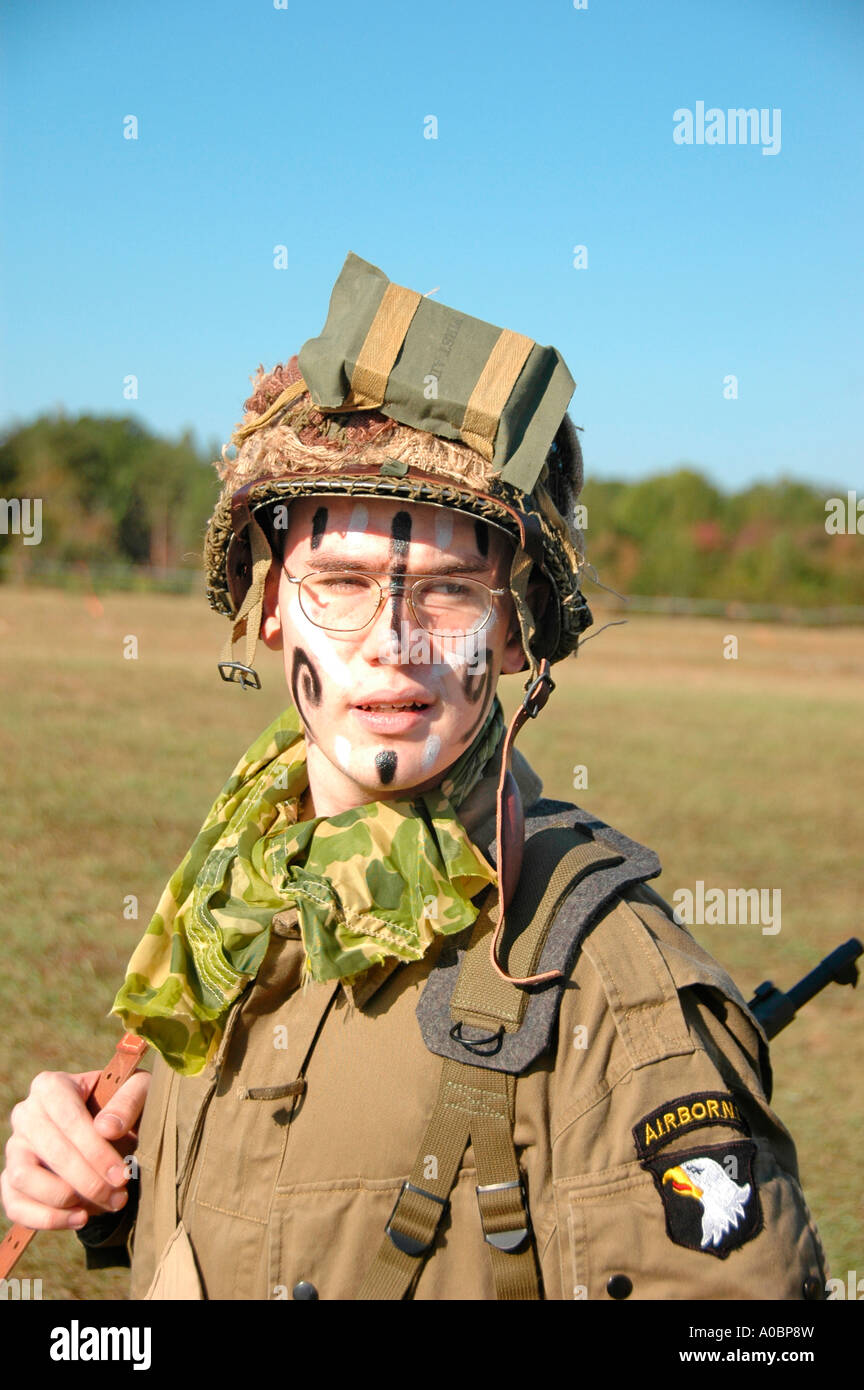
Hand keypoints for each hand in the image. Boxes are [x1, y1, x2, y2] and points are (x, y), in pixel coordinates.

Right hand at [1, 1068, 150, 1230]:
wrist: (111, 1126)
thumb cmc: (124, 1103)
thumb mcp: (139, 1090)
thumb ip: (128, 1101)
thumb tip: (106, 1128)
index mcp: (51, 1086)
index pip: (68, 1119)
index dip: (95, 1151)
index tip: (122, 1175)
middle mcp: (26, 1114)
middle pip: (49, 1151)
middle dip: (87, 1180)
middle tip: (119, 1196)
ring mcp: (15, 1147)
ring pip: (23, 1178)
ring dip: (64, 1200)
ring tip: (103, 1205)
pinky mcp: (12, 1179)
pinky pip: (15, 1204)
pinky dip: (45, 1218)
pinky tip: (79, 1219)